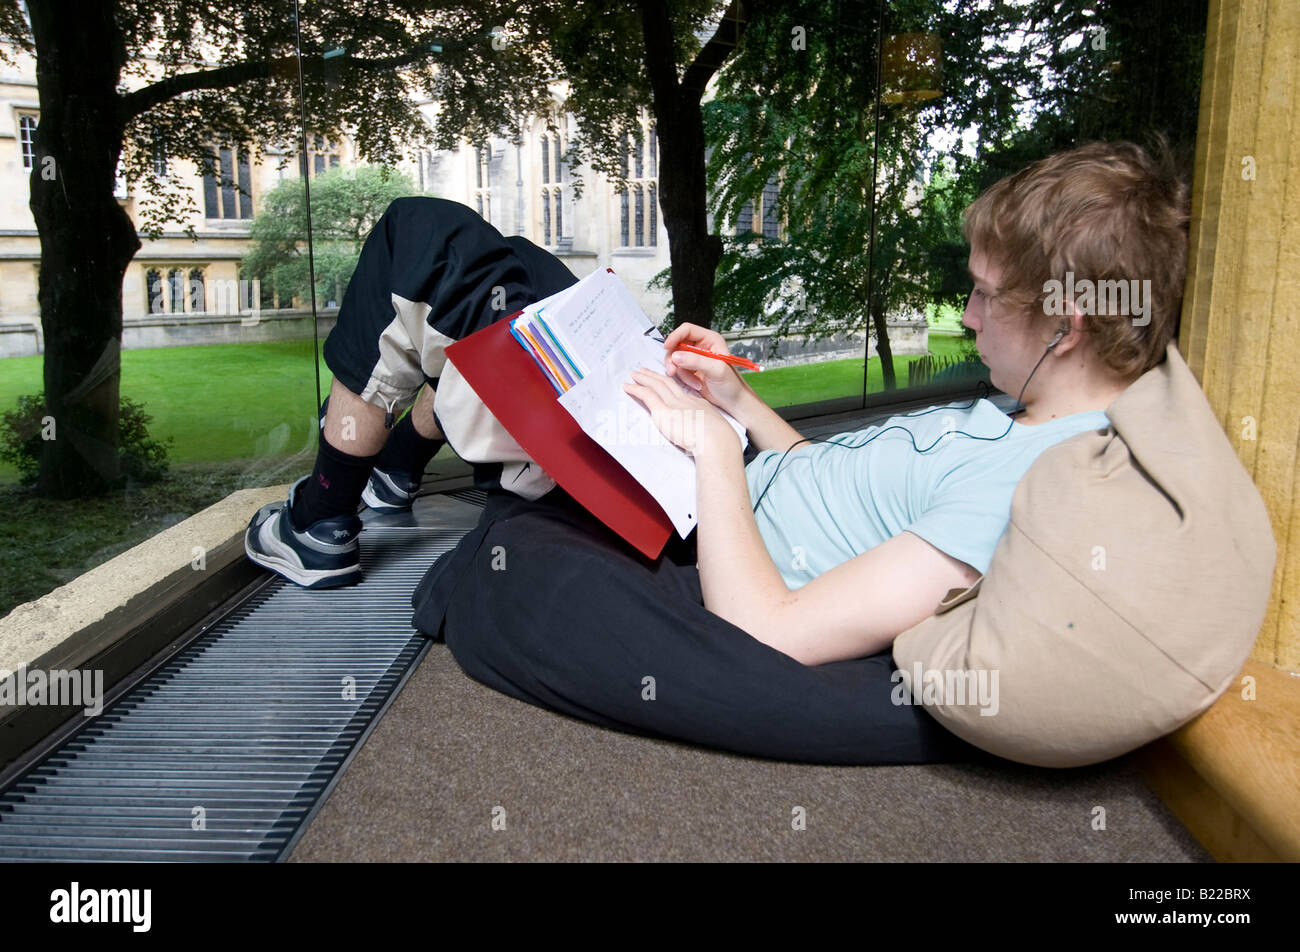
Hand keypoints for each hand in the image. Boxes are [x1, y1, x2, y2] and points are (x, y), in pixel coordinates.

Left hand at [623, 368, 741, 456]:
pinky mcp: (663, 411)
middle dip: (655, 376)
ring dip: (644, 378)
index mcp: (698, 405)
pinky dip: (636, 389)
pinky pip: (647, 395)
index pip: (681, 392)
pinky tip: (628, 386)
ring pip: (656, 385)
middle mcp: (685, 401)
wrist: (716, 441)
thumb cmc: (719, 442)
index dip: (671, 384)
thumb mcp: (717, 431)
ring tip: (634, 374)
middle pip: (668, 383)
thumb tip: (705, 436)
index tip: (665, 381)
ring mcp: (674, 404)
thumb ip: (707, 430)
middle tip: (645, 371)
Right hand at [661, 322, 749, 413]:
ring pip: (675, 358)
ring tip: (692, 381)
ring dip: (680, 371)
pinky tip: (696, 384)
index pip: (687, 330)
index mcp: (710, 339)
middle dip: (674, 358)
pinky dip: (683, 378)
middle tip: (673, 369)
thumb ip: (696, 361)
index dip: (675, 336)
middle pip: (677, 344)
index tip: (667, 346)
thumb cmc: (731, 384)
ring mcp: (695, 358)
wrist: (732, 401)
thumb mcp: (716, 369)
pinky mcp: (690, 370)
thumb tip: (676, 356)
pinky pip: (678, 370)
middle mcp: (701, 346)